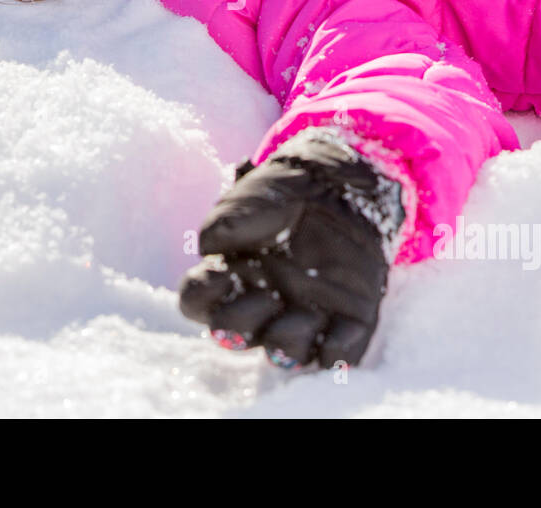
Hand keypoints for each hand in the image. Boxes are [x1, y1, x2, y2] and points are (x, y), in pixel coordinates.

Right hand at [178, 129, 404, 368]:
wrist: (339, 185)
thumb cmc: (286, 193)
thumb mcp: (255, 199)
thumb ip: (228, 221)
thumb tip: (209, 246)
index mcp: (229, 275)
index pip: (197, 302)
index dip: (201, 296)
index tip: (220, 272)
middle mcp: (260, 304)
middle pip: (233, 336)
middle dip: (243, 322)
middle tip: (268, 295)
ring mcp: (300, 317)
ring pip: (282, 354)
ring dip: (288, 342)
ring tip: (306, 315)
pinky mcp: (342, 321)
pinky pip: (335, 354)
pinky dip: (336, 352)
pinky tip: (339, 330)